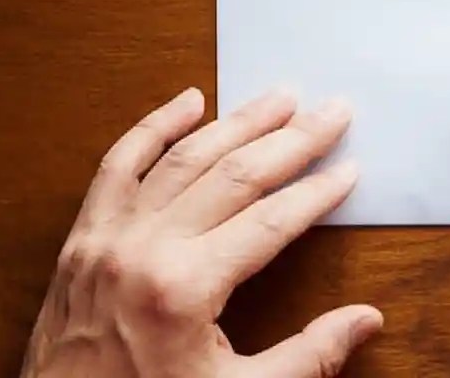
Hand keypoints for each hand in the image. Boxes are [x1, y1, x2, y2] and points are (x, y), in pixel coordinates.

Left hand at [21, 87, 380, 377]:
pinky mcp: (82, 240)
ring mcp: (107, 239)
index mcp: (184, 289)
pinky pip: (117, 166)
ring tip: (279, 98)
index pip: (269, 222)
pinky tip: (188, 103)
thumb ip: (308, 356)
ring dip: (236, 123)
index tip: (348, 171)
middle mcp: (143, 250)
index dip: (316, 194)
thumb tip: (366, 320)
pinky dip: (152, 128)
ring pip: (182, 159)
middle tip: (332, 113)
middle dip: (291, 141)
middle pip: (234, 176)